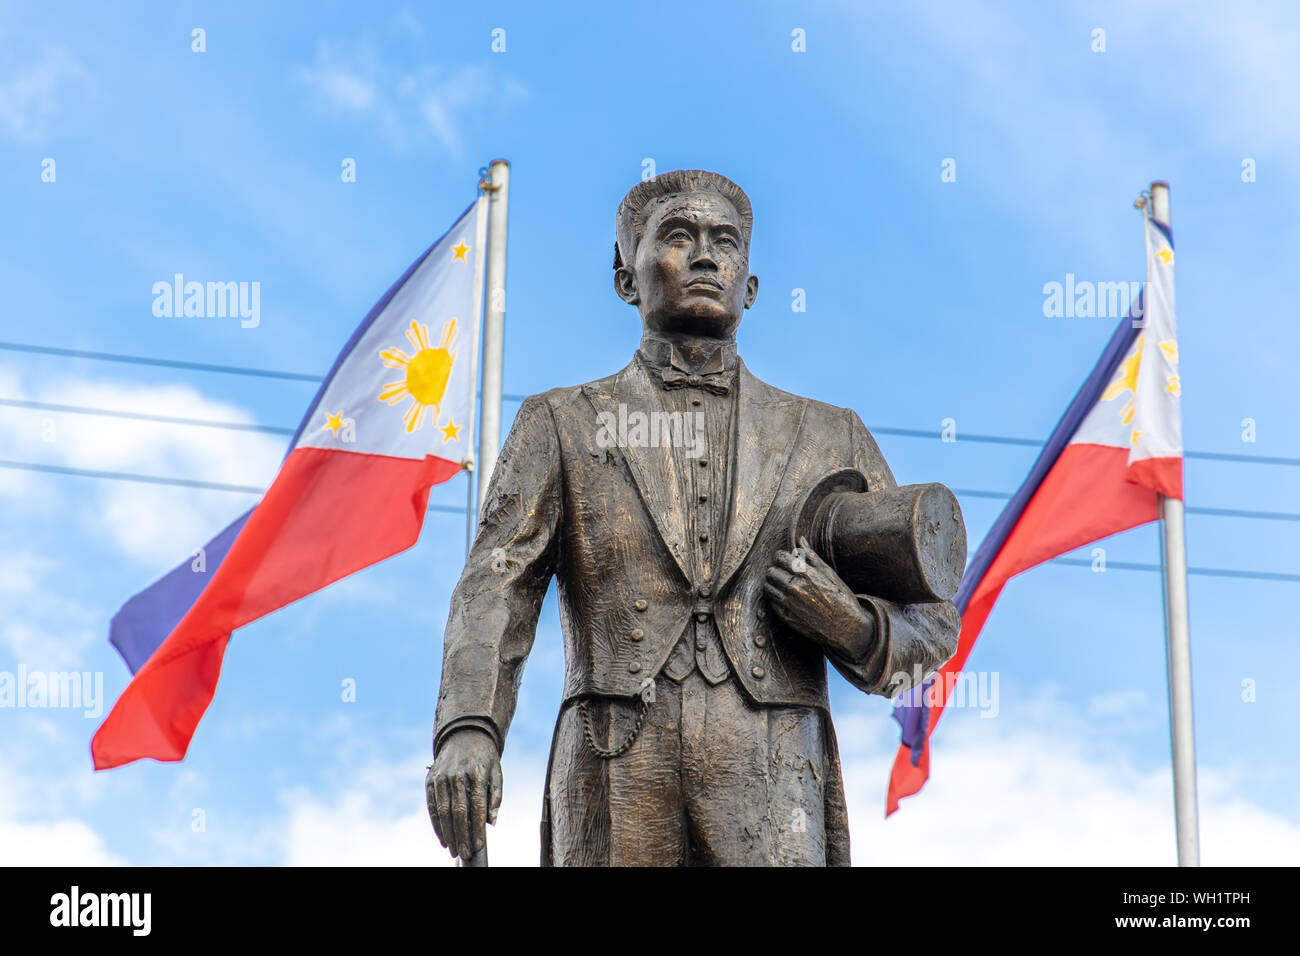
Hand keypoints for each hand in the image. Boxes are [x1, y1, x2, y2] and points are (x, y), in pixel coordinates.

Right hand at [425, 727, 501, 860]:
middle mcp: (457, 775)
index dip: (477, 828)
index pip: (477, 806)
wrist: (464, 735)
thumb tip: (492, 822)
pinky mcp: (431, 780)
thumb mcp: (497, 773)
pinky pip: (432, 806)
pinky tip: (443, 839)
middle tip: (466, 853)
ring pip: (444, 811)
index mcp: (477, 773)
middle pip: (458, 811)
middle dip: (462, 835)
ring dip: (449, 834)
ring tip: (454, 850)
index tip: (479, 846)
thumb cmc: (484, 759)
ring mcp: (442, 777)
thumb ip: (496, 797)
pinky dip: (437, 825)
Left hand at [765, 536, 875, 660]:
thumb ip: (811, 556)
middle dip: (777, 570)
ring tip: (785, 586)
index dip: (782, 557)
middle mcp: (794, 588)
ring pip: (767, 587)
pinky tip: (788, 599)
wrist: (846, 627)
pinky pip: (771, 602)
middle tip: (786, 574)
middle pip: (771, 571)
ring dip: (774, 584)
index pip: (779, 557)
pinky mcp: (786, 617)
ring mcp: (788, 604)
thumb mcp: (829, 574)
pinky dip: (776, 599)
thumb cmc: (840, 598)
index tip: (787, 561)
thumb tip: (800, 539)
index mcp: (805, 574)